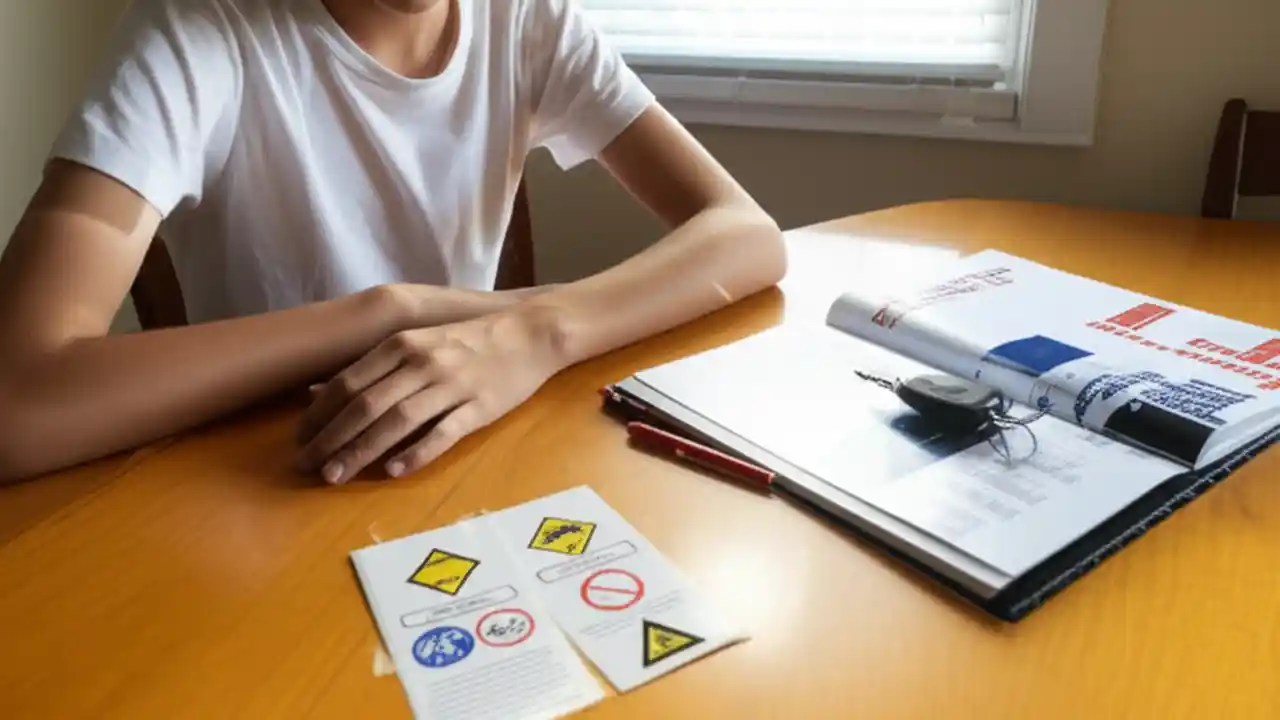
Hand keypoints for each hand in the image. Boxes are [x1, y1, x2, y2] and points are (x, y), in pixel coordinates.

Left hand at [296, 306, 564, 484]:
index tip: (299, 439)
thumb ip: (370, 368)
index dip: (319, 413)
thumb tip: (317, 392)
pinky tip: (395, 472)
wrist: (528, 334)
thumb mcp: (414, 342)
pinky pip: (443, 433)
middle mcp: (421, 362)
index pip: (349, 382)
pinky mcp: (480, 407)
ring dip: (362, 451)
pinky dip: (416, 453)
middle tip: (306, 466)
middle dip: (330, 439)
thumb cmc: (467, 340)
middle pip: (366, 405)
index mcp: (401, 344)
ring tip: (336, 476)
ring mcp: (451, 385)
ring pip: (397, 421)